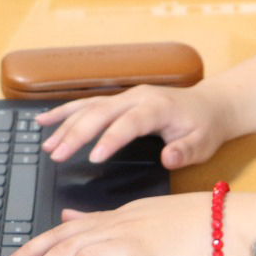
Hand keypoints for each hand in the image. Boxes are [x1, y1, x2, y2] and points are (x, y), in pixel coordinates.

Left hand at [1, 194, 209, 255]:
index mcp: (111, 220)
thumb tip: (67, 217)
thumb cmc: (182, 221)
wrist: (220, 222)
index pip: (60, 233)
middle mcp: (117, 230)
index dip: (30, 250)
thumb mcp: (135, 213)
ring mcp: (134, 245)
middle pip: (64, 250)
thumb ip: (98, 218)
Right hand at [36, 83, 228, 169]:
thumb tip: (168, 158)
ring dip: (66, 125)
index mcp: (158, 107)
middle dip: (77, 134)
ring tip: (48, 145)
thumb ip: (186, 152)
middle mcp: (138, 98)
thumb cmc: (205, 127)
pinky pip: (88, 104)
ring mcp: (126, 97)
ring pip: (90, 108)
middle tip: (56, 155)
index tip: (94, 158)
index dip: (111, 139)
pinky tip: (45, 121)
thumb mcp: (203, 143)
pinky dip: (65, 112)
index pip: (130, 123)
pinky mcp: (119, 101)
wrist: (210, 105)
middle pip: (101, 113)